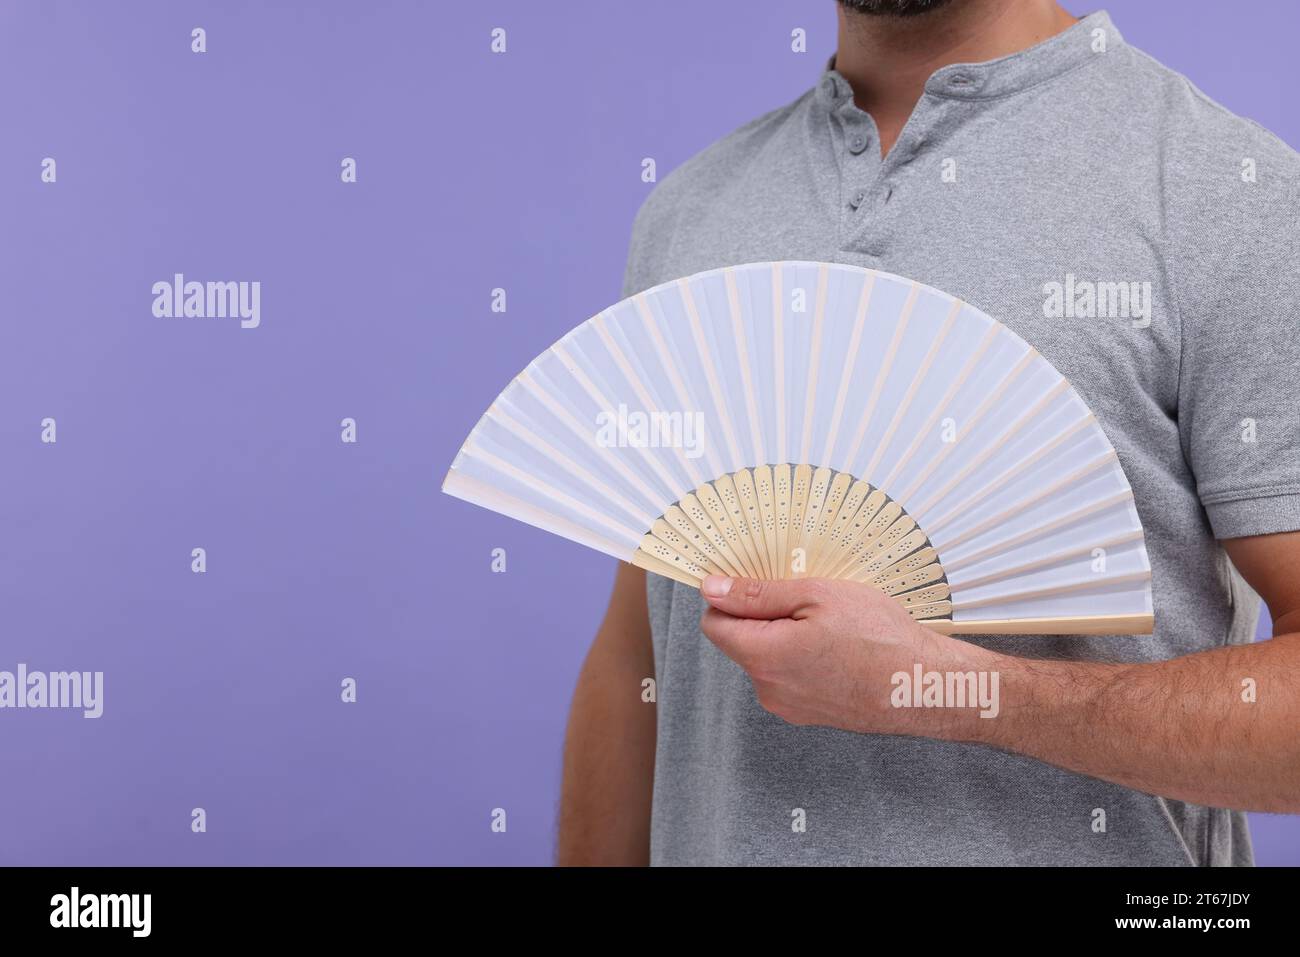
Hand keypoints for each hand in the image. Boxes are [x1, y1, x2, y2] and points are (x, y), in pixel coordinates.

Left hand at [698, 575, 999, 737]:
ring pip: (768, 658)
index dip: (731, 598)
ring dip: (787, 637)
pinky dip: (805, 658)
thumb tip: (712, 589)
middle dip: (765, 616)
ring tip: (831, 626)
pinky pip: (791, 677)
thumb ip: (757, 594)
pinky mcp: (809, 714)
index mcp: (763, 657)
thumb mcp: (815, 596)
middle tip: (808, 599)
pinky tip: (839, 647)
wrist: (924, 685)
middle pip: (742, 641)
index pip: (714, 624)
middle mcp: (768, 688)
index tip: (757, 583)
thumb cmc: (880, 638)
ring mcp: (789, 706)